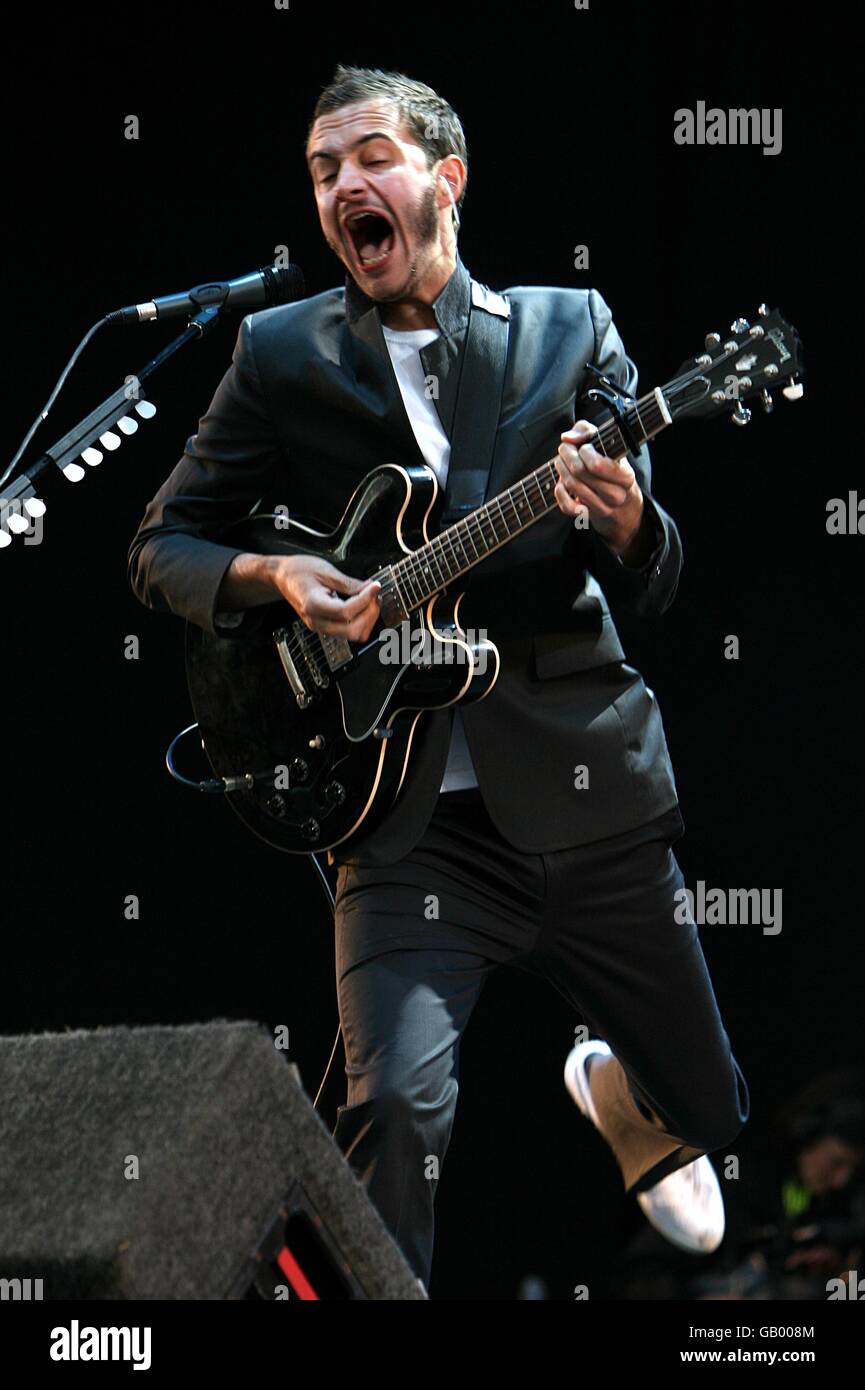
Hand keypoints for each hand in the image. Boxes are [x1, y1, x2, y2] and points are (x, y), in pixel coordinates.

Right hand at [269, 554, 380, 640]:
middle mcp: (317, 621)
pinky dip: (361, 621)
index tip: (375, 587)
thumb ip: (350, 584)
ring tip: (370, 600)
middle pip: (353, 630)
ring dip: (367, 619)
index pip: (346, 612)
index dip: (365, 600)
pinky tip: (363, 606)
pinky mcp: (326, 626)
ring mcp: (321, 626)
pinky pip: (349, 632)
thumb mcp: (326, 571)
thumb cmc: (299, 571)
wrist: (283, 577)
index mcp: (313, 605)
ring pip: (354, 635)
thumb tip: (370, 589)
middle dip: (369, 613)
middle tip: (374, 595)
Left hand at [555, 420, 644, 556]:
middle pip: (579, 471)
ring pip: (571, 485)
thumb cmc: (610, 464)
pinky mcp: (587, 516)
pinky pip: (566, 506)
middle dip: (566, 454)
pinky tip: (561, 483)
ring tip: (562, 462)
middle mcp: (616, 494)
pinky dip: (559, 491)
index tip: (583, 447)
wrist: (622, 504)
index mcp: (625, 476)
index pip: (596, 464)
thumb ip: (587, 431)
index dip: (583, 451)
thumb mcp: (606, 442)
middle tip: (565, 450)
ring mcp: (602, 508)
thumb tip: (568, 438)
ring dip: (561, 468)